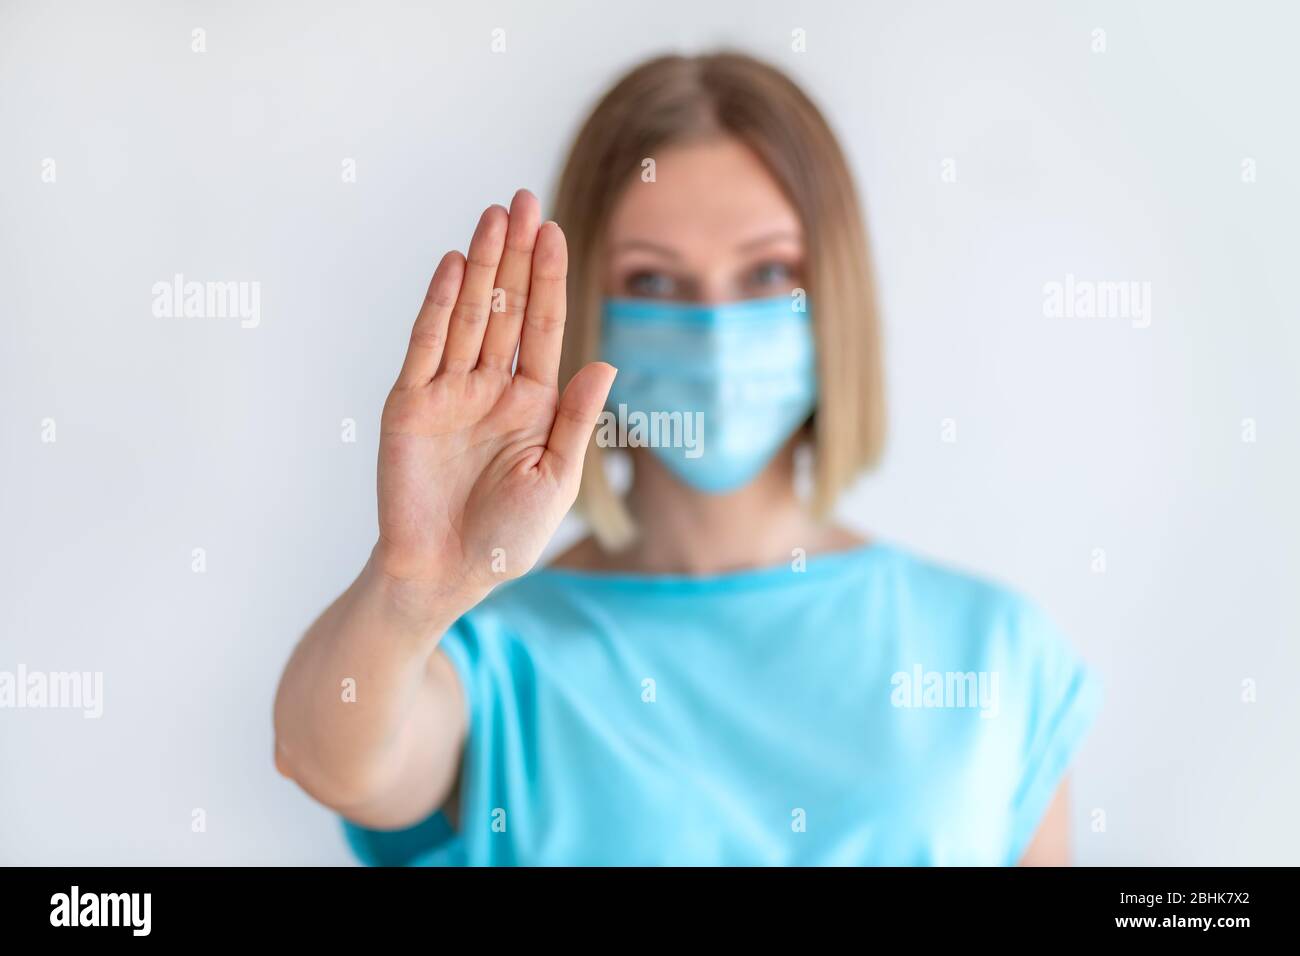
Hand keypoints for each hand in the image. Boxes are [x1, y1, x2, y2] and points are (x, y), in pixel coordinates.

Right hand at [374, 190, 614, 607]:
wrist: (445, 572)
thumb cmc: (507, 536)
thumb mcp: (556, 478)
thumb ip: (576, 419)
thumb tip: (605, 363)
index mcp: (533, 402)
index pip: (543, 327)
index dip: (549, 279)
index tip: (555, 230)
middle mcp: (491, 387)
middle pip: (506, 307)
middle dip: (516, 254)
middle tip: (523, 199)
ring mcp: (449, 391)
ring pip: (469, 315)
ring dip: (482, 265)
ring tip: (493, 216)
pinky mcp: (410, 403)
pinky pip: (427, 344)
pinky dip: (440, 305)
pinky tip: (456, 266)